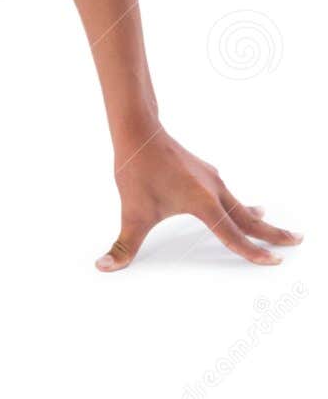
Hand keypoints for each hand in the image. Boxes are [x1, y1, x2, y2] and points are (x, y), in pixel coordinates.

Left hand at [96, 126, 301, 272]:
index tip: (274, 262)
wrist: (138, 132)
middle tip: (296, 240)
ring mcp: (210, 178)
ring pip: (239, 203)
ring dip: (256, 216)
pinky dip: (238, 202)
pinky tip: (235, 202)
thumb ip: (123, 245)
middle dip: (272, 232)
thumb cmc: (137, 171)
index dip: (253, 252)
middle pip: (248, 218)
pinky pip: (226, 192)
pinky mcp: (202, 171)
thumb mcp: (132, 213)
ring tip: (269, 221)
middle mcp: (213, 190)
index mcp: (203, 203)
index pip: (233, 235)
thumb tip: (104, 266)